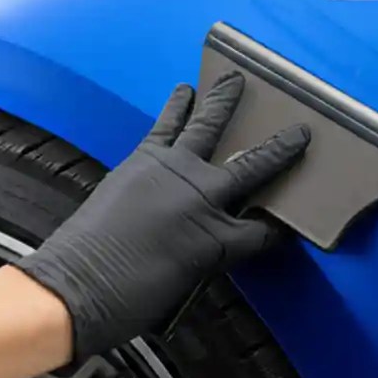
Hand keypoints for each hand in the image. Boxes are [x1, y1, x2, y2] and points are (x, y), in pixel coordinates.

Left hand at [15, 72, 309, 359]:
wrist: (76, 285)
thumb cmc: (131, 298)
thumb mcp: (186, 281)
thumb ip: (213, 252)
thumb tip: (231, 233)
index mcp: (220, 238)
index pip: (264, 230)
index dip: (282, 226)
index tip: (296, 220)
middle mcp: (204, 197)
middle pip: (253, 167)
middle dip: (280, 150)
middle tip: (301, 130)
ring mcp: (173, 171)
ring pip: (209, 128)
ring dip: (224, 102)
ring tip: (237, 79)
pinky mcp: (142, 159)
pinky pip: (167, 125)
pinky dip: (177, 106)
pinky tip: (185, 90)